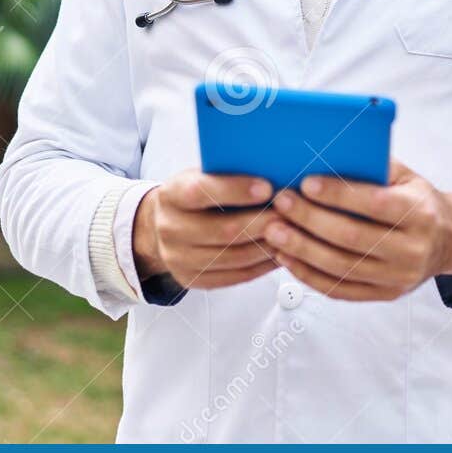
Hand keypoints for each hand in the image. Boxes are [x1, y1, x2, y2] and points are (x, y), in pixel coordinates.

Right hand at [132, 170, 281, 290]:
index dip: (236, 190)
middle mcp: (170, 229)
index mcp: (171, 195)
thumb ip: (227, 175)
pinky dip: (262, 266)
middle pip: (223, 230)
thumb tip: (273, 172)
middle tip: (290, 215)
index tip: (267, 187)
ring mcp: (178, 259)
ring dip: (266, 246)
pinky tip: (280, 253)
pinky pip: (234, 276)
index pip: (201, 192)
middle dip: (262, 223)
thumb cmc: (193, 195)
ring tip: (291, 234)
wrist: (161, 225)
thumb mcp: (201, 175)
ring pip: (233, 257)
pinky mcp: (192, 280)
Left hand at [264, 159, 451, 301]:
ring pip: (342, 267)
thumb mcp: (407, 176)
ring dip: (301, 249)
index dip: (338, 195)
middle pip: (353, 238)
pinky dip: (308, 275)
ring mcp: (399, 277)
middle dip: (310, 220)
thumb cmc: (417, 200)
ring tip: (273, 231)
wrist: (449, 240)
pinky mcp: (385, 295)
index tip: (305, 183)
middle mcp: (413, 249)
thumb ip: (374, 167)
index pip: (375, 204)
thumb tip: (326, 153)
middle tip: (280, 204)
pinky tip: (286, 257)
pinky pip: (340, 290)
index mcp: (421, 213)